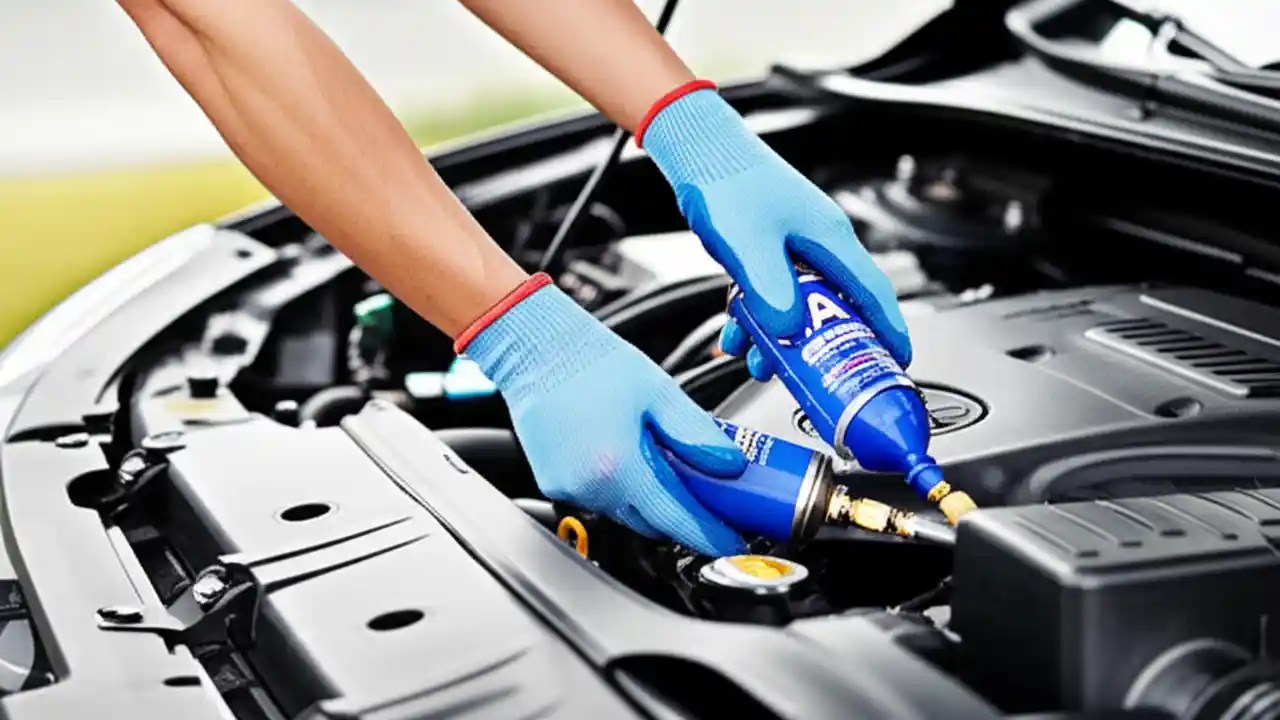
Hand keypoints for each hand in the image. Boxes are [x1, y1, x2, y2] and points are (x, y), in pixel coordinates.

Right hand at [460, 274, 748, 555]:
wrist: (537, 349)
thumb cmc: (591, 362)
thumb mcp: (659, 391)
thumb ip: (697, 434)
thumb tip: (729, 465)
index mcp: (619, 466)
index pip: (676, 519)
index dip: (709, 535)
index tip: (731, 542)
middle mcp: (590, 486)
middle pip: (652, 522)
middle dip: (680, 511)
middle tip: (703, 488)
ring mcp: (568, 488)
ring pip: (625, 513)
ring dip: (648, 498)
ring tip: (656, 456)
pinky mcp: (553, 484)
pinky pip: (599, 499)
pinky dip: (619, 487)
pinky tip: (623, 453)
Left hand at [640, 85, 910, 378]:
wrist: (695, 145)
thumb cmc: (726, 180)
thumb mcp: (748, 246)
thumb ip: (770, 291)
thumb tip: (788, 330)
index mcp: (828, 238)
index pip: (873, 293)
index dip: (889, 330)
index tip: (897, 361)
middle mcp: (817, 241)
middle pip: (836, 307)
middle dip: (823, 348)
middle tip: (817, 379)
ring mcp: (791, 244)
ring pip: (798, 305)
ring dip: (781, 337)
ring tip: (760, 362)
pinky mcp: (766, 246)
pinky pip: (771, 293)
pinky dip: (756, 317)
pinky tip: (735, 333)